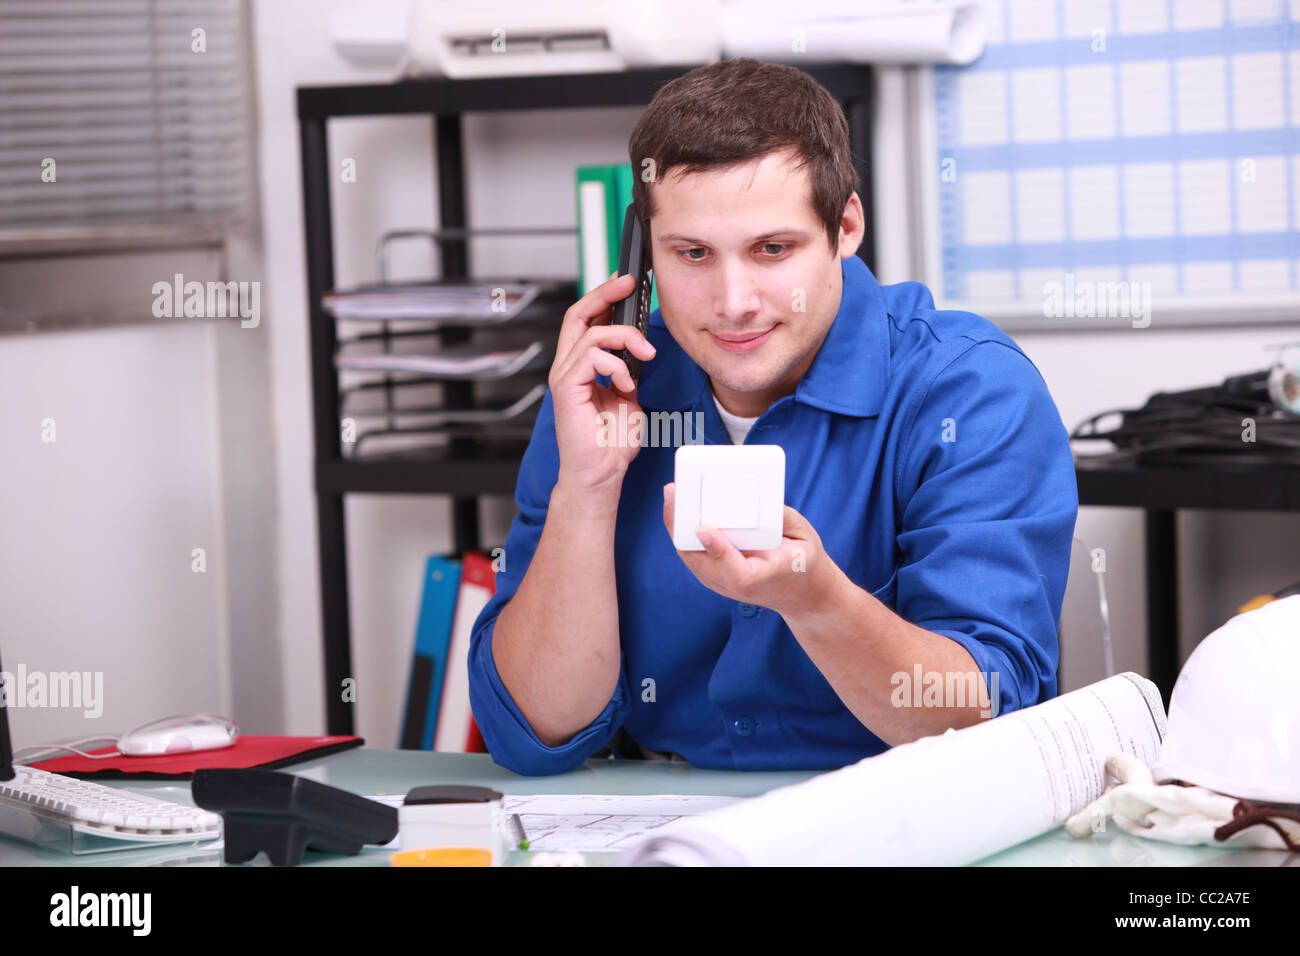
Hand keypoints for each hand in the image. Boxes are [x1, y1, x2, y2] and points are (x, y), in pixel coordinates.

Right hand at [548, 272, 656, 495]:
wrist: (600, 475)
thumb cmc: (611, 444)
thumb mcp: (628, 397)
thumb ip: (627, 371)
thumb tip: (639, 349)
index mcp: (582, 366)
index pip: (588, 320)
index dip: (606, 297)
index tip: (630, 283)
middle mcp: (569, 367)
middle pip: (579, 313)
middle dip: (605, 293)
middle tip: (631, 283)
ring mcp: (565, 376)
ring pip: (591, 332)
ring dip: (625, 338)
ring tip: (645, 354)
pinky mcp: (567, 389)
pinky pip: (591, 357)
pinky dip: (616, 364)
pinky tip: (628, 383)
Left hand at [661, 482, 843, 618]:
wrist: (802, 593)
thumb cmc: (803, 560)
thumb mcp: (804, 535)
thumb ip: (780, 516)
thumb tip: (754, 496)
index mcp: (761, 579)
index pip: (734, 571)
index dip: (718, 549)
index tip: (704, 528)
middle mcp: (735, 585)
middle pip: (698, 561)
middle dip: (681, 527)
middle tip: (674, 493)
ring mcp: (720, 583)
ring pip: (689, 556)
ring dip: (677, 526)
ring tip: (673, 494)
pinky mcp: (714, 575)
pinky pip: (692, 553)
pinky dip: (683, 531)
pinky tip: (678, 508)